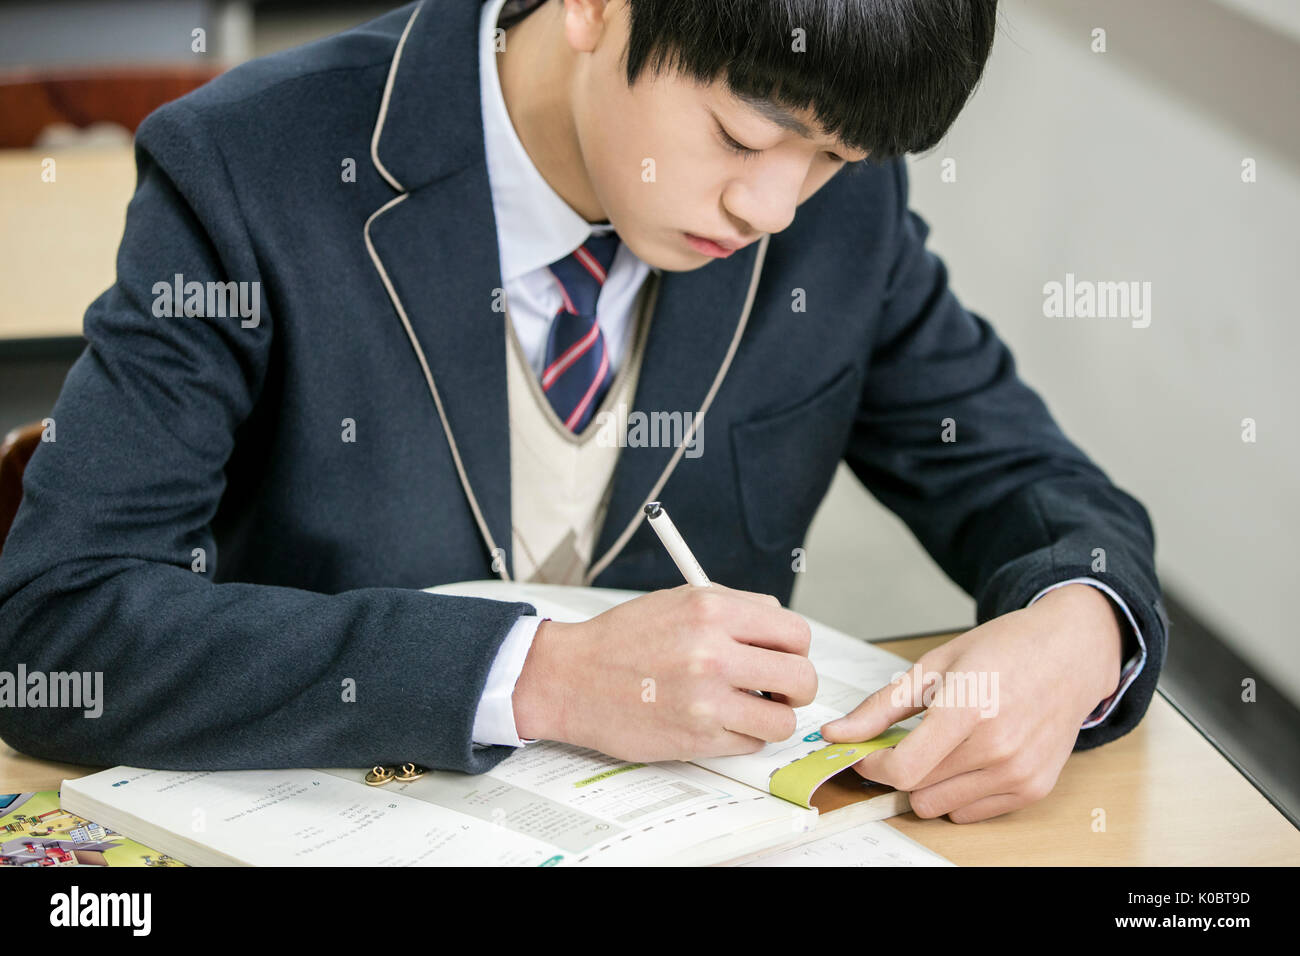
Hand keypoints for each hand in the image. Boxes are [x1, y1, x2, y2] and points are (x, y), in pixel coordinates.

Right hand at [512, 583, 816, 762]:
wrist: (571, 678)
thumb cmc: (622, 639)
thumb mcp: (679, 601)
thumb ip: (735, 611)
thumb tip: (782, 634)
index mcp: (712, 610)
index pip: (795, 633)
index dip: (796, 648)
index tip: (784, 656)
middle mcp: (713, 653)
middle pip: (801, 678)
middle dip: (795, 687)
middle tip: (776, 688)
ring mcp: (706, 700)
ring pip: (782, 720)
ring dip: (771, 717)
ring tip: (747, 707)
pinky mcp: (696, 737)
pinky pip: (750, 744)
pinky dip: (741, 736)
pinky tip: (716, 720)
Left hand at [820, 583, 1124, 822]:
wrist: (1069, 653)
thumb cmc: (1004, 650)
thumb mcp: (935, 665)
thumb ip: (881, 706)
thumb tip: (837, 733)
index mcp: (966, 709)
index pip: (903, 769)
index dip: (874, 764)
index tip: (867, 752)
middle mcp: (996, 747)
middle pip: (917, 789)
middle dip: (901, 768)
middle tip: (911, 739)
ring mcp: (1018, 772)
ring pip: (940, 806)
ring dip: (930, 782)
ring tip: (946, 745)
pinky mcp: (1033, 789)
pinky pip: (971, 812)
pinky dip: (960, 791)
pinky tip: (972, 756)